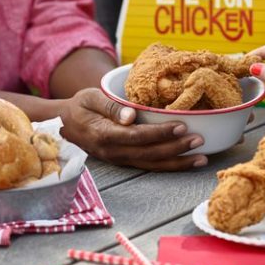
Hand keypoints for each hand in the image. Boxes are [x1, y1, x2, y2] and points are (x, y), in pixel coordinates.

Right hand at [58, 88, 206, 170]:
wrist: (63, 125)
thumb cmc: (79, 107)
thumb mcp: (90, 98)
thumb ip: (110, 107)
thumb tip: (131, 116)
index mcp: (104, 135)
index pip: (138, 136)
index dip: (161, 133)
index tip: (181, 125)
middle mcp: (113, 152)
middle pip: (149, 154)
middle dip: (177, 149)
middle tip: (199, 140)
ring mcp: (118, 159)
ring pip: (152, 165)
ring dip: (178, 163)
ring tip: (201, 158)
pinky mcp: (124, 161)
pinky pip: (148, 166)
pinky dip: (169, 166)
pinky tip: (185, 162)